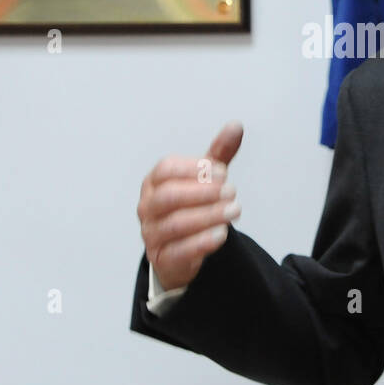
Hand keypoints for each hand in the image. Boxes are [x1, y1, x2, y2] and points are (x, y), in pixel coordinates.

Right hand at [138, 122, 243, 291]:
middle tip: (231, 191)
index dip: (194, 169)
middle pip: (169, 196)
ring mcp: (151, 234)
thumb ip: (218, 155)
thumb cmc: (190, 207)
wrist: (180, 250)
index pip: (166, 170)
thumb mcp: (204, 180)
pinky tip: (222, 234)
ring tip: (234, 211)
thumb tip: (236, 125)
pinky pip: (178, 251)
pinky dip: (201, 242)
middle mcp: (147, 207)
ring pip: (175, 224)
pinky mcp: (162, 258)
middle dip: (203, 193)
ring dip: (208, 216)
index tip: (223, 171)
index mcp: (154, 182)